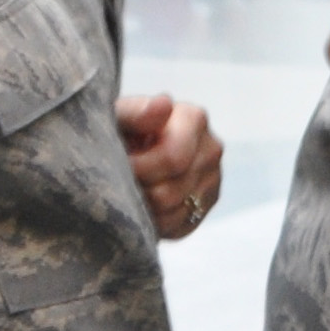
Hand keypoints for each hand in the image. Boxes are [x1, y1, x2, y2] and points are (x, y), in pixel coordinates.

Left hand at [120, 94, 224, 237]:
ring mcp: (213, 178)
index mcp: (194, 119)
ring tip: (125, 191)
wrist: (126, 147)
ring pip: (173, 213)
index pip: (173, 159)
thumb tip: (164, 104)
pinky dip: (154, 222)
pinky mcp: (206, 204)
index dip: (137, 170)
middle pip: (170, 192)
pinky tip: (141, 203)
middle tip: (116, 181)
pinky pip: (178, 226)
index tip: (116, 166)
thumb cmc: (117, 129)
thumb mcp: (117, 116)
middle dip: (136, 191)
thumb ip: (137, 112)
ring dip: (142, 208)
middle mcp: (211, 148)